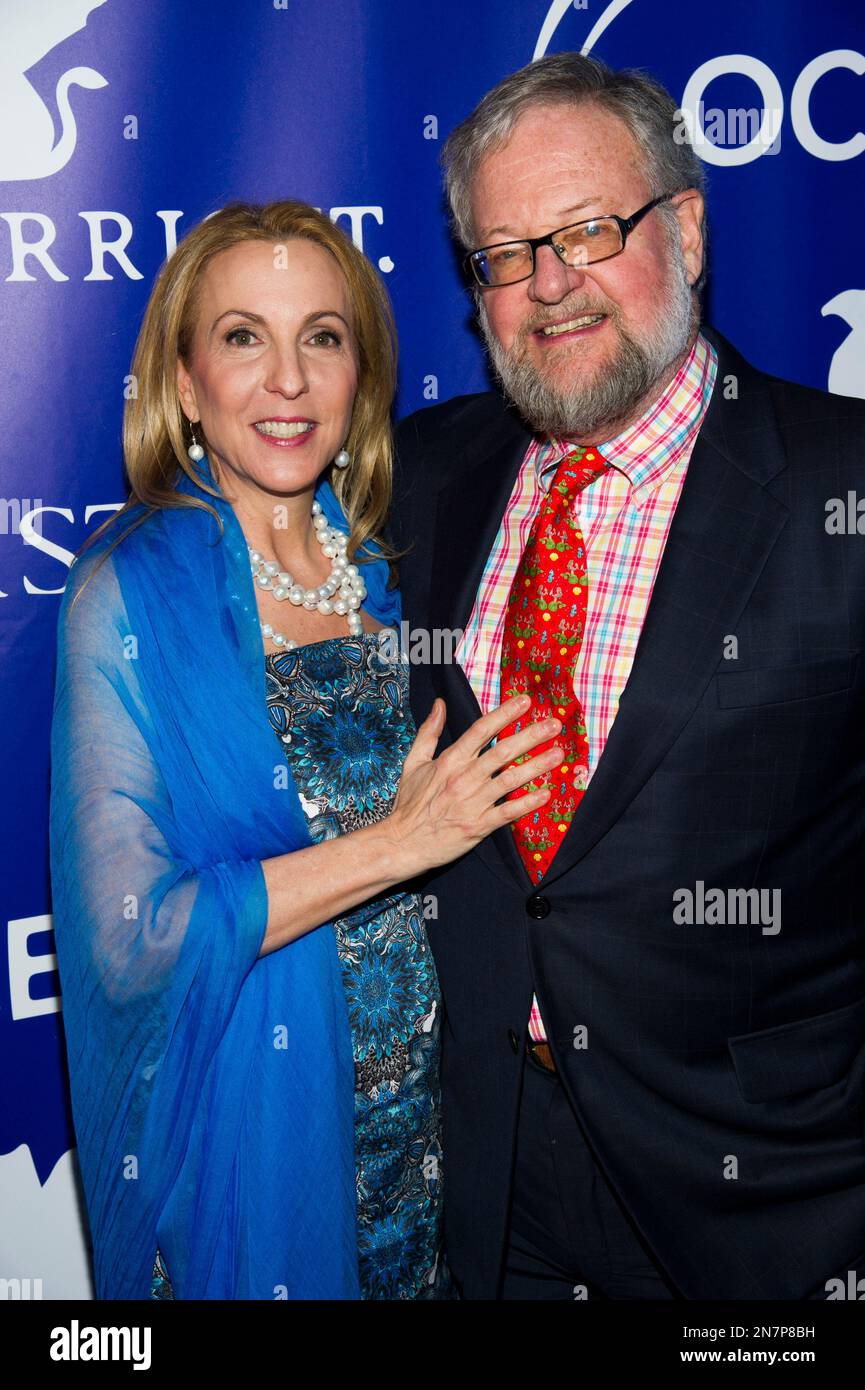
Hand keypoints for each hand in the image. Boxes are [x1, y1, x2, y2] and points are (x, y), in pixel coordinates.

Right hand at [385, 694, 561, 876]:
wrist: (404, 842)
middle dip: (531, 736)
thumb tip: (440, 704)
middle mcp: (464, 778)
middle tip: (554, 724)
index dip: (504, 714)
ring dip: (537, 766)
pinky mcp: (479, 825)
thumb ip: (428, 732)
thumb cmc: (409, 804)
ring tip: (558, 754)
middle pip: (503, 752)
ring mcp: (473, 802)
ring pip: (511, 780)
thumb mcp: (413, 763)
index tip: (525, 701)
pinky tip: (547, 794)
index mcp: (450, 761)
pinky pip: (508, 812)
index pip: (481, 730)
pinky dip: (528, 803)